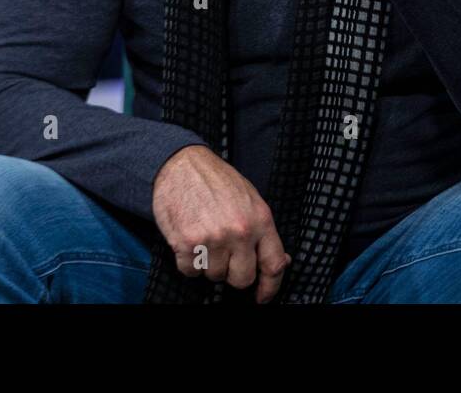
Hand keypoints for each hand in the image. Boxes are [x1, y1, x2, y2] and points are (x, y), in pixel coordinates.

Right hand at [151, 145, 291, 301]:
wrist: (182, 164)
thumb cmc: (216, 180)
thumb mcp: (250, 199)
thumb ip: (263, 231)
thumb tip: (278, 261)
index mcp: (260, 220)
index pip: (273, 265)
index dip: (270, 287)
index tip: (263, 296)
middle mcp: (239, 232)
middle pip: (242, 279)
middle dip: (232, 272)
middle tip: (224, 255)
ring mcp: (213, 239)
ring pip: (214, 276)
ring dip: (208, 264)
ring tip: (205, 238)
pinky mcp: (187, 243)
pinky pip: (190, 272)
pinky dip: (188, 261)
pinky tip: (189, 240)